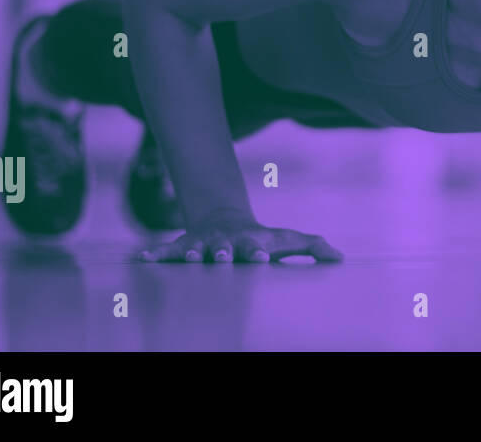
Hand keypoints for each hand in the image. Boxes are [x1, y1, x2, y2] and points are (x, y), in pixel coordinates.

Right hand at [136, 213, 343, 263]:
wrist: (224, 221)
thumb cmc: (261, 238)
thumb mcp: (286, 240)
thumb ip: (311, 247)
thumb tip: (340, 257)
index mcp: (251, 243)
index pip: (257, 248)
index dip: (260, 252)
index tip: (263, 257)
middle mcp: (225, 244)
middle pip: (224, 250)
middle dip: (223, 254)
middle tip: (222, 259)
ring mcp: (204, 245)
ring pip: (195, 250)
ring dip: (191, 255)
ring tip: (189, 258)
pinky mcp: (184, 248)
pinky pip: (167, 252)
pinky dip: (154, 254)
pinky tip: (141, 259)